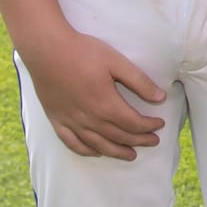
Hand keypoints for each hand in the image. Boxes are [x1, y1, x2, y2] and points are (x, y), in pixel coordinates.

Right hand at [19, 27, 166, 160]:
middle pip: (119, 136)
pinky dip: (86, 150)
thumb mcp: (117, 62)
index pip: (134, 123)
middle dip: (139, 140)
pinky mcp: (57, 120)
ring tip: (131, 155)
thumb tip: (160, 98)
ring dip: (116, 151)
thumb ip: (140, 82)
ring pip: (98, 144)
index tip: (160, 125)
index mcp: (106, 104)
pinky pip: (72, 142)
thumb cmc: (83, 52)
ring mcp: (71, 121)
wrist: (46, 50)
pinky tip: (95, 152)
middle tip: (153, 141)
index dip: (149, 126)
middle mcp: (89, 118)